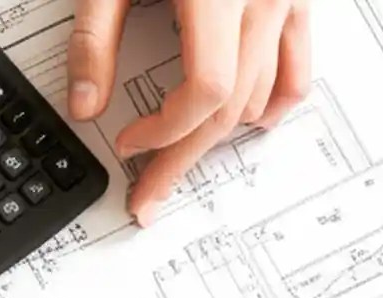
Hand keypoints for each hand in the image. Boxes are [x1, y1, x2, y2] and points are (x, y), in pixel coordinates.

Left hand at [66, 0, 310, 225]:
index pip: (207, 91)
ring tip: (178, 152)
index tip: (130, 144)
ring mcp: (285, 2)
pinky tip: (240, 123)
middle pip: (229, 107)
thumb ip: (93, 39)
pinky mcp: (295, 2)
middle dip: (181, 157)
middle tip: (147, 193)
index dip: (164, 130)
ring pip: (262, 97)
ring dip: (216, 134)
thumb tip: (84, 107)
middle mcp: (262, 1)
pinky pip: (298, 72)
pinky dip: (271, 106)